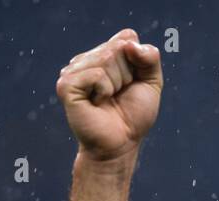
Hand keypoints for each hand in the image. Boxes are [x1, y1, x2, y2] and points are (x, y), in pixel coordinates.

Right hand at [56, 28, 163, 161]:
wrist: (121, 143)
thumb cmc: (134, 116)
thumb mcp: (151, 83)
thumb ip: (150, 58)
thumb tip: (130, 41)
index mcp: (104, 54)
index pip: (127, 38)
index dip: (138, 63)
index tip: (133, 83)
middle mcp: (86, 58)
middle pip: (118, 48)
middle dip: (128, 75)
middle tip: (120, 95)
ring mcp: (73, 70)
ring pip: (106, 59)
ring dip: (116, 84)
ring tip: (108, 99)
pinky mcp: (66, 83)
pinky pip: (96, 74)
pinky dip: (105, 90)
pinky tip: (97, 102)